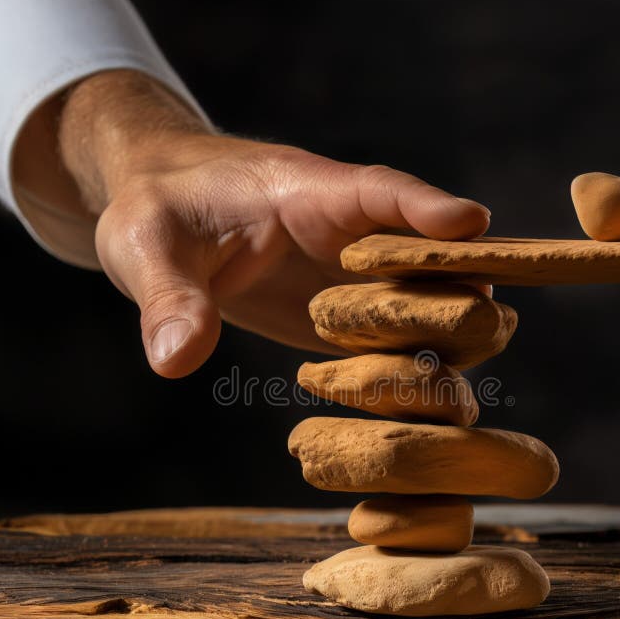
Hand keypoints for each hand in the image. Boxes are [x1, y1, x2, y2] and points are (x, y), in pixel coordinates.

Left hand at [57, 71, 490, 377]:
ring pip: (430, 313)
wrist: (166, 220)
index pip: (381, 193)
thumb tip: (176, 359)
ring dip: (445, 353)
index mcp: (309, 194)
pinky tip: (416, 426)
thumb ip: (168, 296)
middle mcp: (349, 240)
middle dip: (459, 299)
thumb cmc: (157, 209)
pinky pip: (397, 352)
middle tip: (469, 344)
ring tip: (448, 408)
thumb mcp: (145, 245)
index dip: (427, 207)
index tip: (474, 222)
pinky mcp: (346, 327)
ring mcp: (355, 286)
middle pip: (432, 262)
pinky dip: (412, 385)